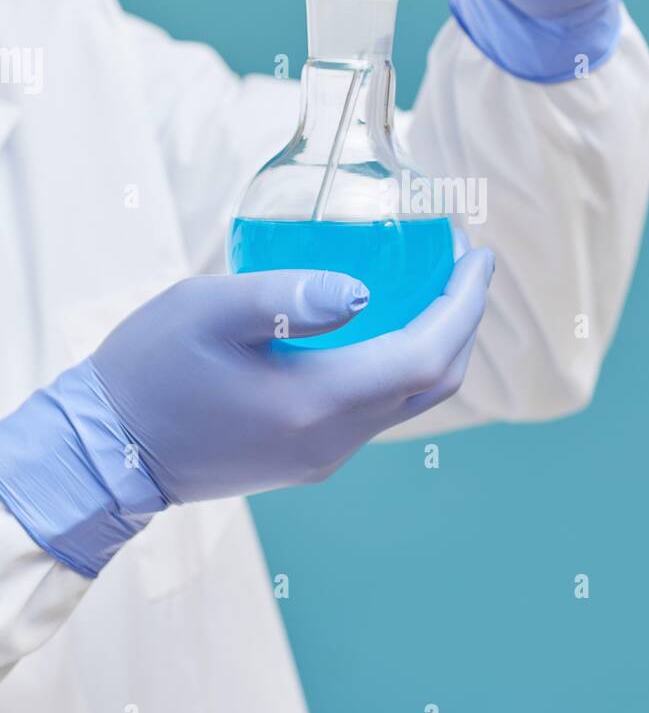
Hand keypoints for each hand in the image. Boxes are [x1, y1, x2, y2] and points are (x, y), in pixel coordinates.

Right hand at [0, 253, 493, 575]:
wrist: (106, 453)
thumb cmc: (151, 369)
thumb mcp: (208, 311)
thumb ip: (287, 295)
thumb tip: (362, 290)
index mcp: (319, 403)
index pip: (426, 356)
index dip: (463, 305)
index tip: (478, 254)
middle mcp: (334, 440)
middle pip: (432, 383)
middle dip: (460, 320)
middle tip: (463, 261)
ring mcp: (322, 456)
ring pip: (406, 399)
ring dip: (432, 342)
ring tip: (430, 283)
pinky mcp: (305, 458)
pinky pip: (375, 409)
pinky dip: (397, 364)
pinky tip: (381, 324)